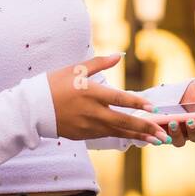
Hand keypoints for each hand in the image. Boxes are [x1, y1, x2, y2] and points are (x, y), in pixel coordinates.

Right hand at [48, 54, 167, 144]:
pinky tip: (134, 138)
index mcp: (91, 92)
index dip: (137, 103)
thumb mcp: (76, 69)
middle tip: (162, 132)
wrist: (32, 109)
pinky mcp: (83, 135)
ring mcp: (88, 126)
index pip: (120, 99)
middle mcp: (92, 111)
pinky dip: (121, 137)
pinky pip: (106, 136)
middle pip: (124, 121)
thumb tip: (120, 55)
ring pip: (118, 132)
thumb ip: (100, 63)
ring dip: (138, 136)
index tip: (152, 107)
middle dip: (145, 128)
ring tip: (155, 140)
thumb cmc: (54, 84)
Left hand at [164, 73, 194, 147]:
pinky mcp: (165, 136)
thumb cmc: (185, 94)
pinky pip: (165, 140)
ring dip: (178, 133)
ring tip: (174, 121)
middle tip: (192, 120)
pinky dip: (164, 134)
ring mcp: (179, 134)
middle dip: (194, 129)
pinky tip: (163, 125)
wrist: (163, 98)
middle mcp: (193, 129)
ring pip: (181, 140)